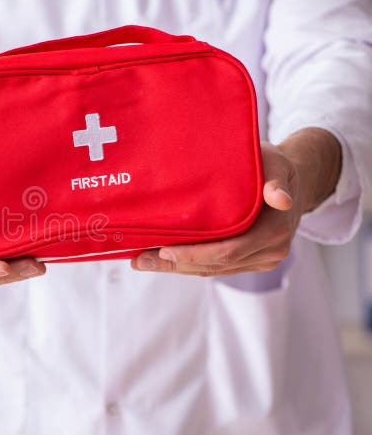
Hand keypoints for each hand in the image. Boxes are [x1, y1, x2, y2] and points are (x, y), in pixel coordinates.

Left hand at [130, 128, 341, 275]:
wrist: (295, 181)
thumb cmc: (276, 166)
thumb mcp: (276, 164)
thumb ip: (275, 180)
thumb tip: (280, 198)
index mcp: (274, 230)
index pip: (228, 250)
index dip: (195, 254)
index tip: (165, 250)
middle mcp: (270, 251)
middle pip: (215, 265)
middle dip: (175, 264)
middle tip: (138, 260)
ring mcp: (260, 260)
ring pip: (212, 270)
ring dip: (176, 267)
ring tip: (141, 260)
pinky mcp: (250, 261)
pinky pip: (216, 267)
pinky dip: (188, 263)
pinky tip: (161, 258)